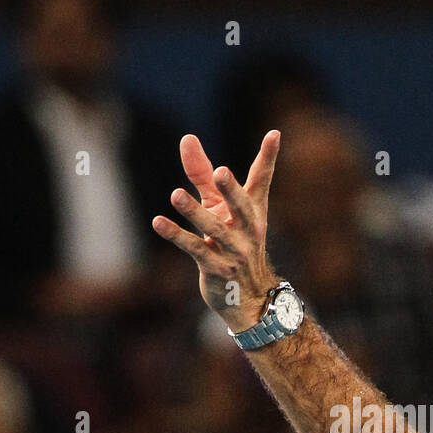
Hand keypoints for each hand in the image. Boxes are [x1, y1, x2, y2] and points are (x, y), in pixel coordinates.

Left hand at [152, 132, 280, 329]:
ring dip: (194, 212)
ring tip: (176, 195)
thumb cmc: (231, 244)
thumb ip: (203, 174)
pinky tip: (158, 222)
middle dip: (231, 190)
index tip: (274, 134)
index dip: (268, 157)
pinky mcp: (216, 268)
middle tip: (221, 172)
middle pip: (241, 206)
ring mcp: (234, 251)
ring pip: (214, 229)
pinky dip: (176, 235)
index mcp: (253, 211)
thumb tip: (188, 139)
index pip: (262, 180)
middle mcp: (248, 229)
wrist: (248, 298)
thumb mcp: (219, 208)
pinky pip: (195, 249)